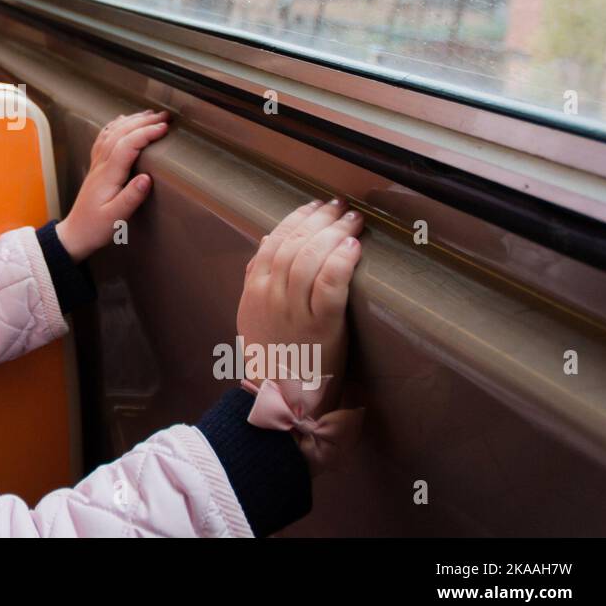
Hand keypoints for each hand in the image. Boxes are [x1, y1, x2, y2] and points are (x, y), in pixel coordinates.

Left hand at [55, 110, 170, 261]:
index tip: (164, 128)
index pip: (127, 145)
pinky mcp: (96, 167)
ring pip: (112, 133)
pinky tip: (122, 121)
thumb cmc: (95, 228)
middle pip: (120, 134)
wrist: (75, 234)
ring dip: (131, 120)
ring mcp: (96, 164)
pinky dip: (115, 125)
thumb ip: (131, 198)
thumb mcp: (115, 218)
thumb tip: (147, 178)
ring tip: (150, 114)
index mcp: (107, 176)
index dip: (146, 133)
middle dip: (143, 121)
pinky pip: (103, 139)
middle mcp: (100, 166)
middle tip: (165, 117)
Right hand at [237, 200, 362, 416]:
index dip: (297, 219)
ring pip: (311, 259)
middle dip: (320, 220)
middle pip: (295, 244)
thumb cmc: (272, 357)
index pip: (274, 241)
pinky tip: (353, 247)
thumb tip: (265, 240)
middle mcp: (271, 295)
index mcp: (254, 290)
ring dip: (334, 234)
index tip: (316, 206)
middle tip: (340, 207)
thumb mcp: (252, 314)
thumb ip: (256, 277)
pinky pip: (329, 286)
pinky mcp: (320, 327)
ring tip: (352, 220)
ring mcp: (294, 311)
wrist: (278, 400)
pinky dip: (341, 262)